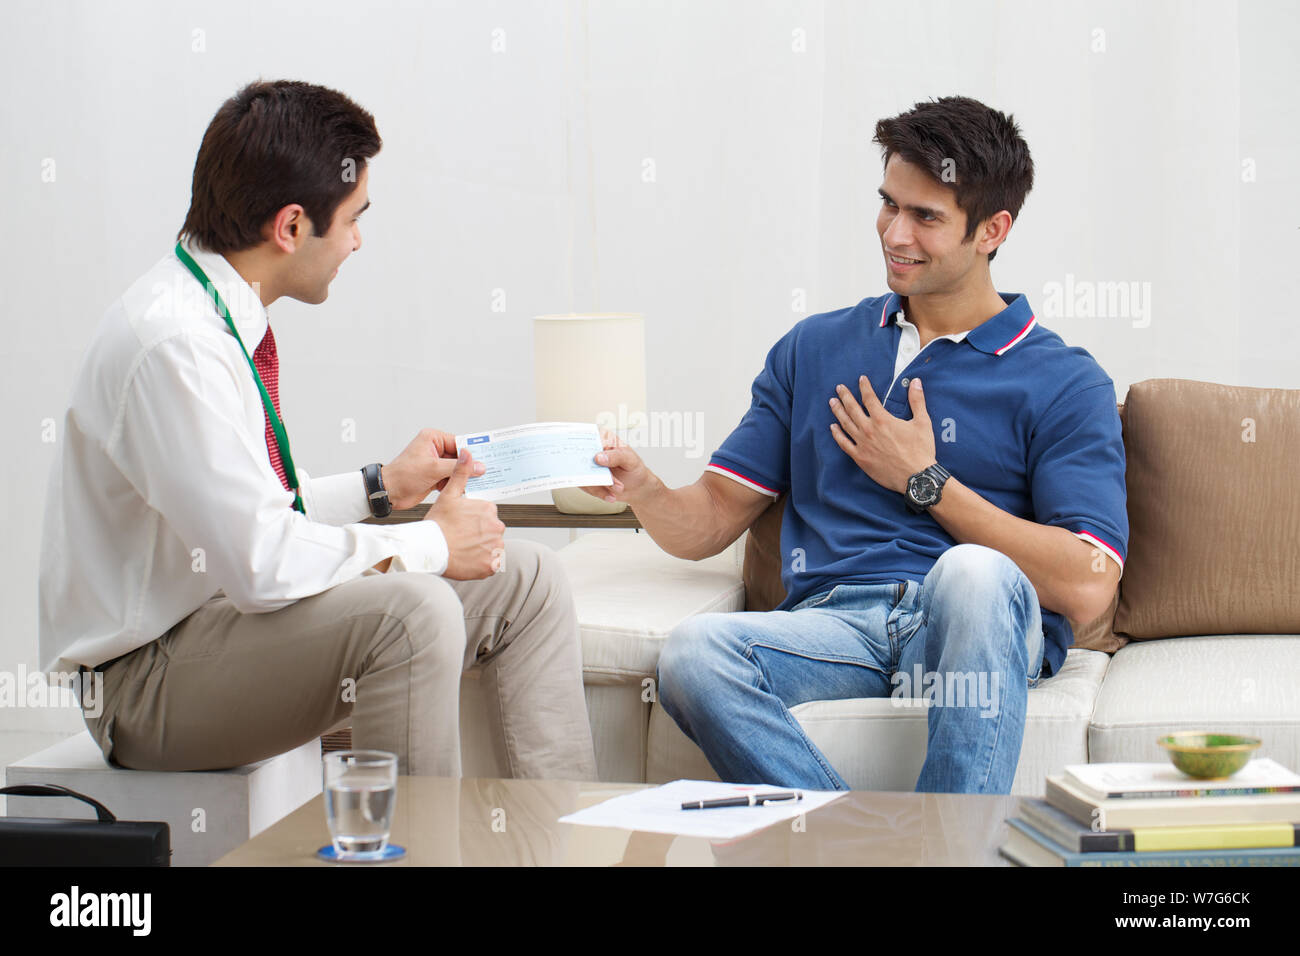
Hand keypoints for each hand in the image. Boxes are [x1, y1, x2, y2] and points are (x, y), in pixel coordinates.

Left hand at [384, 428, 484, 509]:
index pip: (460, 442)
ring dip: (464, 476)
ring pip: (458, 468)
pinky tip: (463, 489)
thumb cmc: (403, 476)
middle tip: (487, 472)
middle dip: (470, 466)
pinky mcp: (436, 475)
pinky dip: (457, 483)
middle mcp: (435, 448)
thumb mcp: (433, 469)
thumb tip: (478, 466)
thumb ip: (457, 468)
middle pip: (461, 456)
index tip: (489, 457)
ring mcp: (436, 462)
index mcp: (433, 439)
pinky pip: (452, 477)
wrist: (389, 492)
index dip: (473, 452)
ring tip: (476, 482)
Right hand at [424, 449, 505, 579]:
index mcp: (489, 509)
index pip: (487, 514)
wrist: (428, 551)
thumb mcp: (448, 495)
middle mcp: (497, 527)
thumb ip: (461, 474)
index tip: (461, 525)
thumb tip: (468, 453)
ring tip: (462, 549)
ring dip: (481, 549)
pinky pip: (491, 563)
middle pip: (490, 530)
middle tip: (460, 537)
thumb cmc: (437, 524)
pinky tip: (468, 560)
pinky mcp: (492, 565)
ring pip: (491, 547)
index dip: (473, 520)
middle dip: (478, 534)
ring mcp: (495, 547)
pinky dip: (482, 563)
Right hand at [579, 430, 657, 504]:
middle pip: (581, 457)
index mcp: (603, 437)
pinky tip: (611, 496)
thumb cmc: (634, 468)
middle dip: (594, 472)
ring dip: (599, 485)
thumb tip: (598, 457)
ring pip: (582, 474)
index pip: (588, 437)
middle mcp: (592, 450)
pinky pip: (586, 486)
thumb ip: (616, 456)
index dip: (585, 446)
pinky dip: (599, 492)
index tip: (592, 458)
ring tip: (618, 488)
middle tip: (610, 482)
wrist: (637, 486)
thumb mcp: (630, 459)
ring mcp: (588, 465)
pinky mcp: (587, 479)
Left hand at [829, 374, 936, 493]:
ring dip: (838, 411)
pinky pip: (844, 444)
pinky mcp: (860, 458)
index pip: (869, 398)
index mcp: (882, 419)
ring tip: (832, 402)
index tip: (861, 379)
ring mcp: (862, 444)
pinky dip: (837, 434)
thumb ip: (917, 400)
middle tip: (839, 388)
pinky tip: (832, 427)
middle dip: (845, 396)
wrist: (916, 477)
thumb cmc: (921, 450)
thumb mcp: (922, 422)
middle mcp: (869, 430)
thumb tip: (916, 381)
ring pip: (845, 424)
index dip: (864, 387)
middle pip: (852, 409)